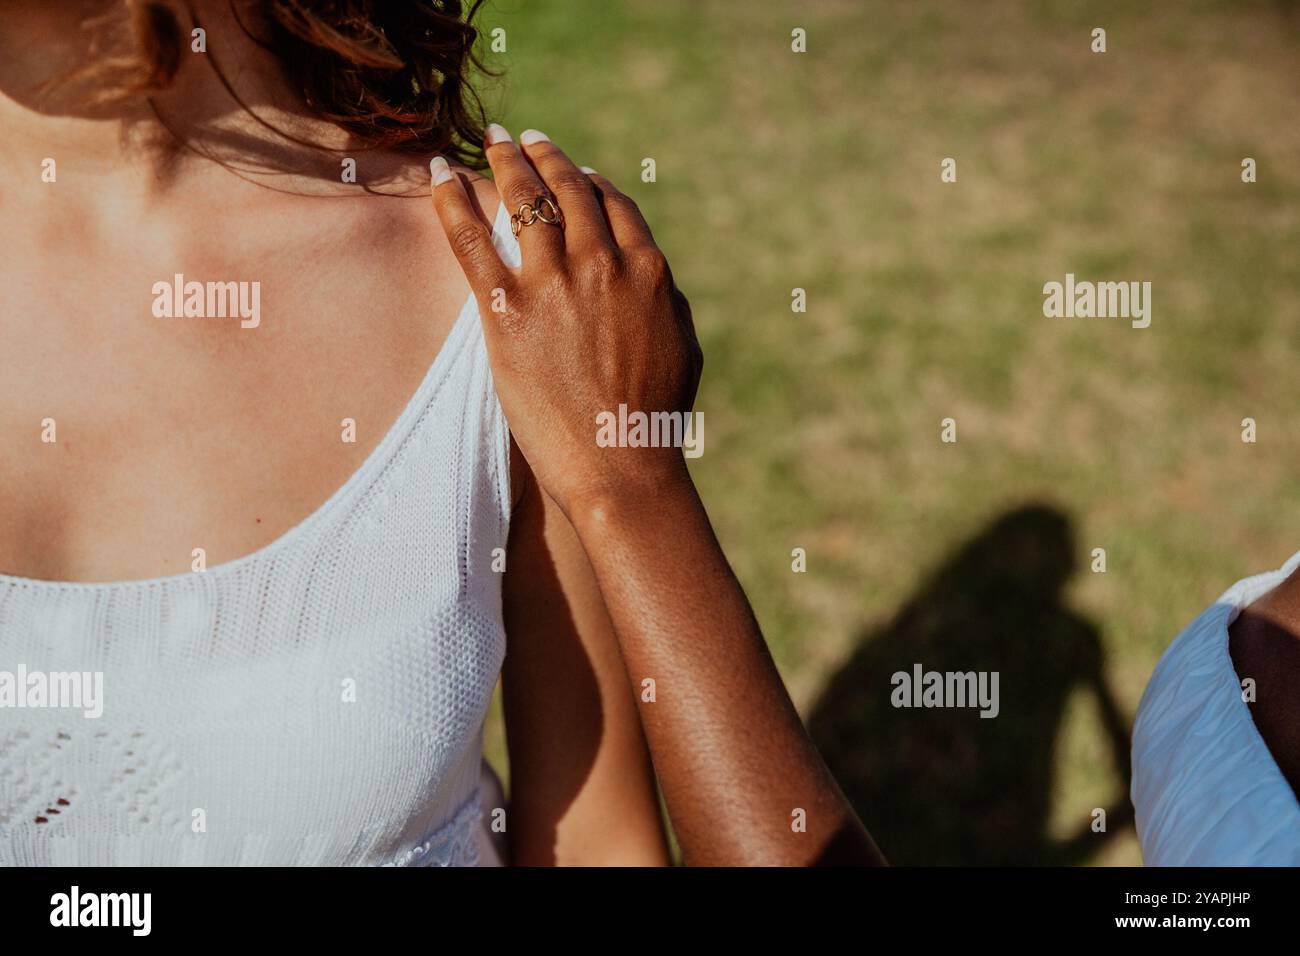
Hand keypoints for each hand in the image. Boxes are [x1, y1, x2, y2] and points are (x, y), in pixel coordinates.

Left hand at [429, 127, 701, 520]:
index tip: (576, 171)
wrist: (621, 464)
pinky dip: (452, 201)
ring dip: (504, 163)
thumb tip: (657, 280)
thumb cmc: (654, 418)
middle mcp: (602, 263)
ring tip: (492, 142)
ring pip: (523, 201)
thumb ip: (669, 303)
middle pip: (568, 190)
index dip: (591, 182)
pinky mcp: (507, 310)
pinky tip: (440, 174)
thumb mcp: (684, 349)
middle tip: (524, 139)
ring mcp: (553, 283)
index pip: (614, 206)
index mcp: (648, 270)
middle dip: (545, 156)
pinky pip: (471, 240)